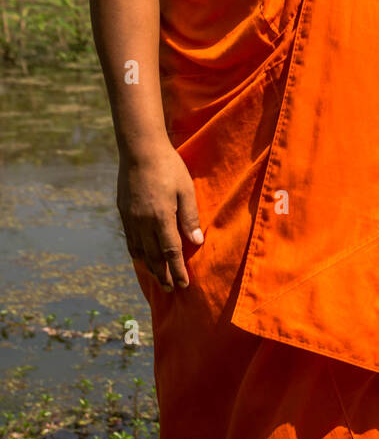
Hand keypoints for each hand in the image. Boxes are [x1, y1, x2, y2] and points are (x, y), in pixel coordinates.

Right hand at [117, 143, 203, 291]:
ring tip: (158, 278)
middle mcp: (143, 222)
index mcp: (161, 217)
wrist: (140, 149)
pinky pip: (130, 240)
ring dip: (149, 267)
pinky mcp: (123, 212)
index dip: (178, 270)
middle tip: (171, 289)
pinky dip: (137, 253)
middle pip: (154, 256)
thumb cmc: (168, 166)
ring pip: (139, 251)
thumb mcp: (186, 190)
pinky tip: (142, 257)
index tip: (184, 284)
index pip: (171, 252)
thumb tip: (196, 243)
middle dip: (163, 275)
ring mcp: (130, 218)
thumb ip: (190, 217)